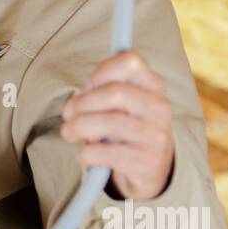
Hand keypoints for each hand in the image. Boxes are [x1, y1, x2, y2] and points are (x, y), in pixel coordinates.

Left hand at [59, 50, 174, 199]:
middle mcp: (159, 108)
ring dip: (81, 126)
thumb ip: (102, 92)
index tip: (87, 85)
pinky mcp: (148, 161)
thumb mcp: (120, 104)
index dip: (102, 70)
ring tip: (68, 132)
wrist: (150, 167)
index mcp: (153, 86)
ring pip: (112, 122)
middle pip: (116, 92)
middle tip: (68, 114)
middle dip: (83, 103)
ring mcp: (156, 135)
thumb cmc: (125, 127)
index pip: (131, 62)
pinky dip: (89, 153)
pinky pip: (111, 153)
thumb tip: (77, 102)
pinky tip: (84, 154)